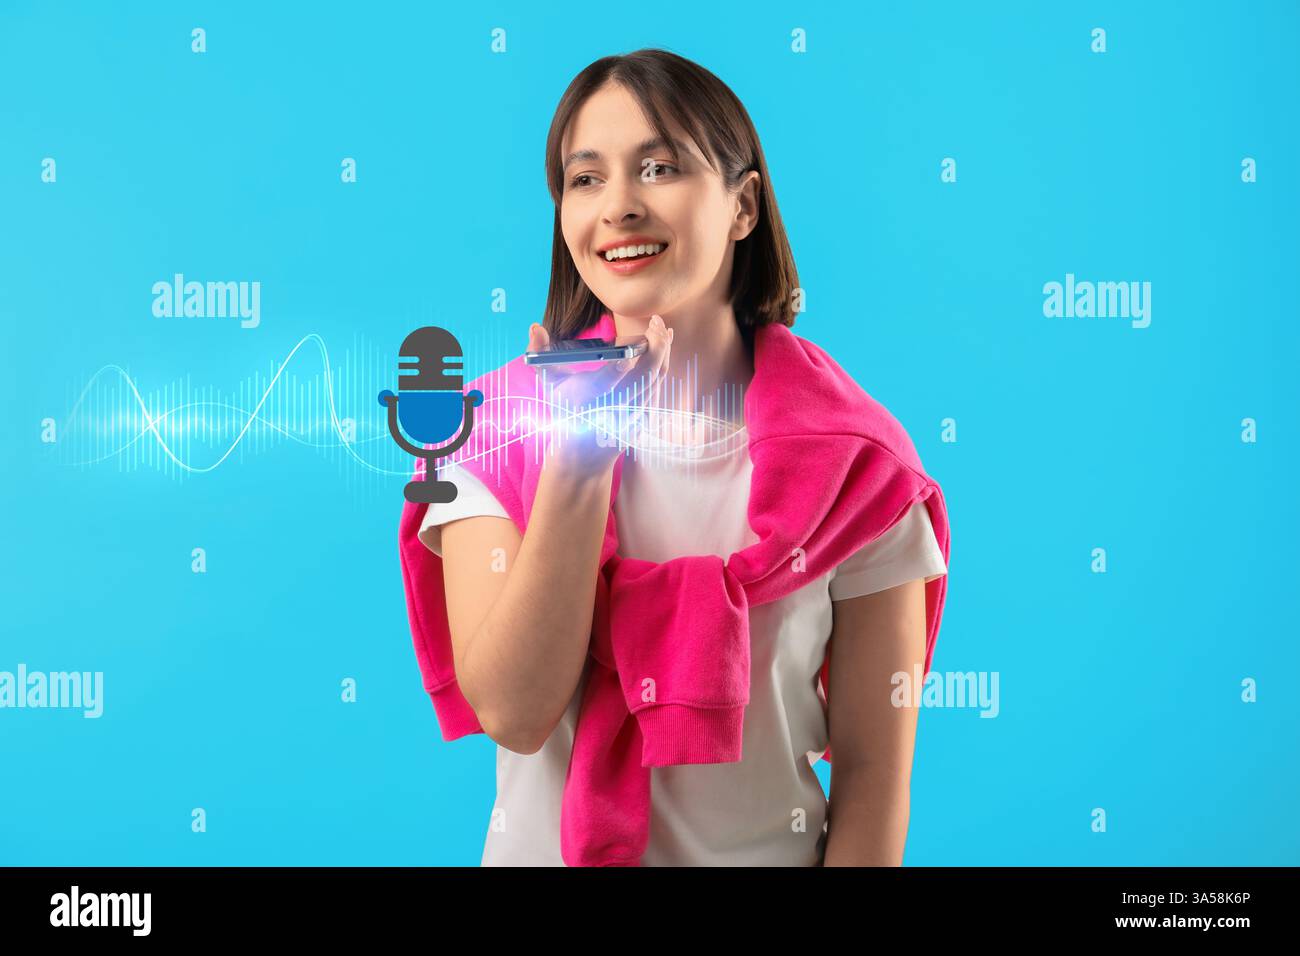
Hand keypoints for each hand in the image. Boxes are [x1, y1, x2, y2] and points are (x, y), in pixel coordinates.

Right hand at [527, 315, 672, 477]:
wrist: (583, 457)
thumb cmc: (564, 412)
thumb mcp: (549, 385)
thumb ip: (540, 355)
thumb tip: (535, 326)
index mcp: (585, 403)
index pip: (607, 383)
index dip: (622, 365)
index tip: (633, 343)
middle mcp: (612, 411)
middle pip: (642, 378)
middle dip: (654, 347)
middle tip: (655, 321)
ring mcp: (631, 415)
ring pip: (655, 380)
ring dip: (662, 351)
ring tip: (661, 327)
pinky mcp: (643, 416)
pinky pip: (658, 385)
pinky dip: (663, 363)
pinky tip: (664, 344)